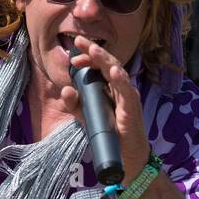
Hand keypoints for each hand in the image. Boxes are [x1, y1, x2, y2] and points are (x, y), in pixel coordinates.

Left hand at [60, 37, 150, 180]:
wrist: (126, 158)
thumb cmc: (109, 134)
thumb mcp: (86, 117)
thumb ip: (75, 104)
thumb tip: (66, 88)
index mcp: (110, 88)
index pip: (100, 67)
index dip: (88, 58)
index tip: (74, 54)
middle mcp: (121, 89)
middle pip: (109, 64)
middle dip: (94, 52)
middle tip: (79, 41)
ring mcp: (128, 98)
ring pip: (119, 73)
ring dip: (106, 60)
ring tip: (94, 49)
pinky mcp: (132, 110)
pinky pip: (128, 92)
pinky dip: (121, 81)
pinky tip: (115, 72)